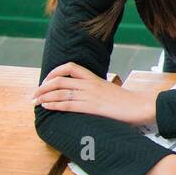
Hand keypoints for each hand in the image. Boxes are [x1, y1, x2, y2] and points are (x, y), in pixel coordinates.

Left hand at [33, 62, 157, 124]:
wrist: (140, 106)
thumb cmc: (127, 102)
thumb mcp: (110, 91)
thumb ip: (97, 90)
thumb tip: (86, 95)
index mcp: (94, 78)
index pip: (70, 67)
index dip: (54, 72)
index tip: (47, 80)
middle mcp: (90, 84)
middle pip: (60, 80)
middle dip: (43, 87)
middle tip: (34, 94)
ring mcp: (90, 95)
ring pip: (60, 92)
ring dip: (44, 96)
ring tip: (35, 101)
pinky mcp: (91, 107)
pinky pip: (67, 104)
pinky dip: (54, 104)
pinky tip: (46, 106)